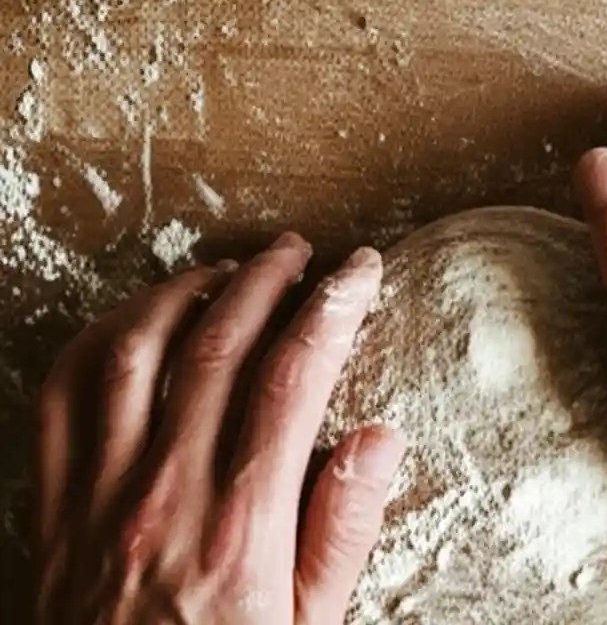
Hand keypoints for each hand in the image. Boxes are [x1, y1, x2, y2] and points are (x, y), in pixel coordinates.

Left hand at [36, 235, 404, 623]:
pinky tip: (138, 321)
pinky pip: (61, 393)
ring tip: (227, 270)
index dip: (333, 308)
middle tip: (301, 251)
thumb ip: (340, 533)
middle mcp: (163, 496)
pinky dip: (102, 337)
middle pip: (216, 346)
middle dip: (267, 279)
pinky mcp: (50, 504)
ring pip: (133, 352)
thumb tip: (379, 439)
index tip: (360, 272)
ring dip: (185, 291)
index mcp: (240, 530)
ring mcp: (95, 495)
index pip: (292, 379)